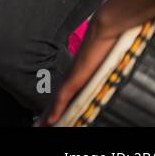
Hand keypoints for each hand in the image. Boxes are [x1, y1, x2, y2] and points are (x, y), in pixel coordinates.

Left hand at [41, 9, 124, 125]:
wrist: (107, 27)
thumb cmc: (111, 42)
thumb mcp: (111, 62)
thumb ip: (107, 70)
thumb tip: (117, 73)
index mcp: (80, 75)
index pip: (66, 96)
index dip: (58, 109)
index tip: (50, 120)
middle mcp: (73, 77)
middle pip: (58, 102)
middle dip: (48, 116)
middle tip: (37, 127)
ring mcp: (73, 77)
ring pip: (57, 103)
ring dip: (48, 118)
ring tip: (38, 128)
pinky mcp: (75, 77)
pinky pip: (63, 97)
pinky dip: (56, 110)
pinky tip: (49, 122)